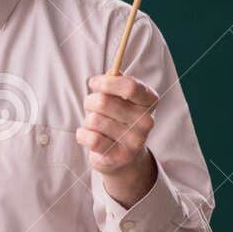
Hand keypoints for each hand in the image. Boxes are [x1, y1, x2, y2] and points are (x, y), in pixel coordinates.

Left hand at [77, 73, 158, 207]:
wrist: (123, 158)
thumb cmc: (118, 119)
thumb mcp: (121, 98)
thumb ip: (116, 83)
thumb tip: (110, 73)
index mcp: (150, 101)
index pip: (129, 86)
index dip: (106, 83)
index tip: (93, 83)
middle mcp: (146, 121)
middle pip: (103, 101)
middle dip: (90, 101)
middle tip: (91, 107)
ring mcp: (134, 141)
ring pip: (94, 119)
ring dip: (87, 120)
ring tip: (94, 125)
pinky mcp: (118, 156)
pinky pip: (90, 138)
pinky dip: (82, 134)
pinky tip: (88, 136)